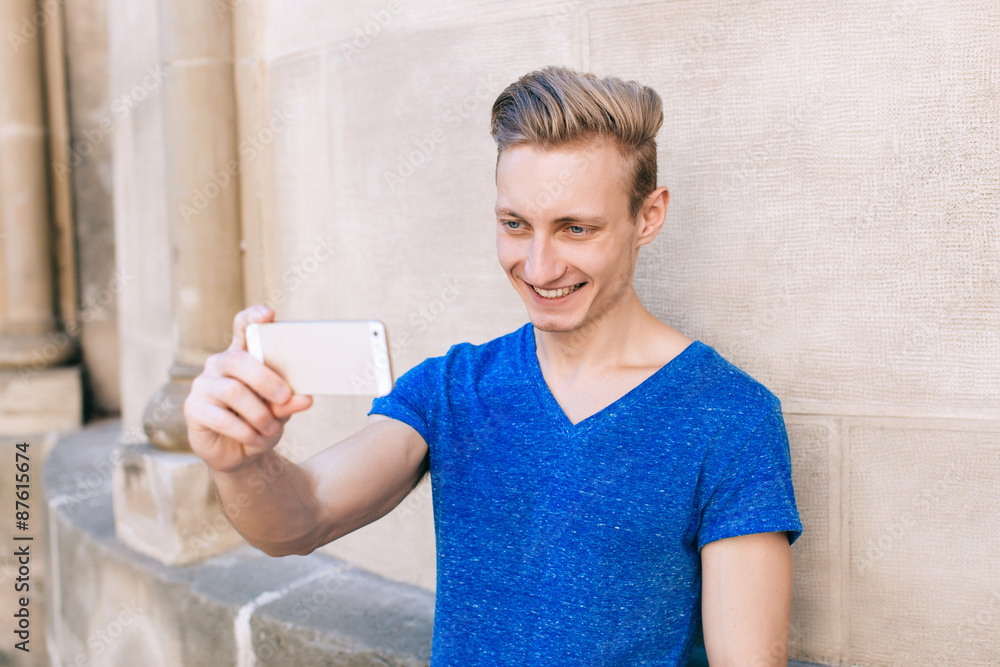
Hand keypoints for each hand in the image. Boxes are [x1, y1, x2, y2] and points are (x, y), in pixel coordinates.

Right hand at [183, 304, 313, 471]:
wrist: (241, 454)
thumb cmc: (261, 422)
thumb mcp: (280, 410)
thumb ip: (289, 401)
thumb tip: (306, 398)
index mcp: (243, 356)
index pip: (242, 328)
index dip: (253, 317)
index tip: (269, 313)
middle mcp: (219, 365)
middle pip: (238, 360)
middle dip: (266, 379)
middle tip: (285, 398)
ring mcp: (203, 385)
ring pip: (233, 391)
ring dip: (259, 413)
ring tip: (271, 428)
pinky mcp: (193, 408)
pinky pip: (221, 417)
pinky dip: (245, 431)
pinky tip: (256, 439)